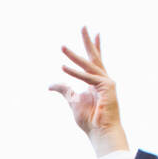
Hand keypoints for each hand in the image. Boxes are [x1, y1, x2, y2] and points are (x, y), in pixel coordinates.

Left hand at [48, 26, 127, 156]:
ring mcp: (106, 81)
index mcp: (96, 81)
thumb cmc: (89, 119)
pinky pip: (87, 77)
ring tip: (62, 47)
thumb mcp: (72, 100)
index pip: (95, 61)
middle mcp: (103, 79)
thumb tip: (50, 84)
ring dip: (74, 57)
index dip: (95, 47)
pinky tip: (63, 67)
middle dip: (87, 41)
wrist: (101, 132)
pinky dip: (75, 73)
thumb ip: (64, 89)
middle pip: (94, 56)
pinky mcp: (107, 86)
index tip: (96, 33)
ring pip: (87, 65)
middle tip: (82, 26)